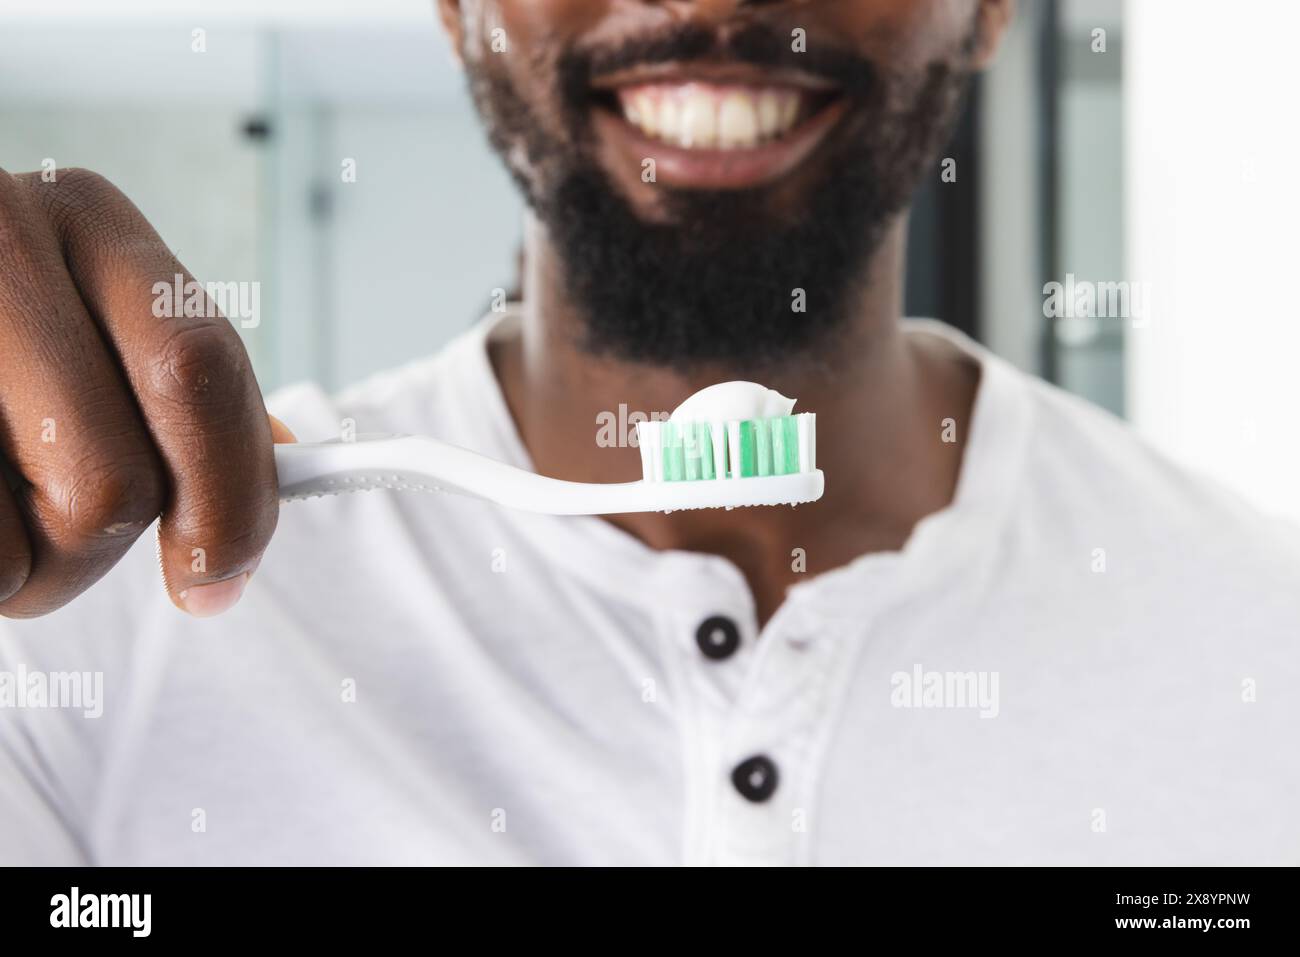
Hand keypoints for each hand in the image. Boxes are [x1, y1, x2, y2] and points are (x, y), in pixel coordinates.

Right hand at [0, 167, 279, 617]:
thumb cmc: (1, 332)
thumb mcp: (94, 321)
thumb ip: (189, 392)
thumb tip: (294, 459)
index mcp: (90, 221)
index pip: (200, 373)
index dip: (230, 500)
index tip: (218, 579)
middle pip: (112, 482)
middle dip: (98, 550)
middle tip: (63, 548)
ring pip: (29, 540)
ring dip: (26, 569)